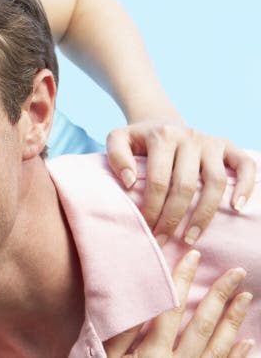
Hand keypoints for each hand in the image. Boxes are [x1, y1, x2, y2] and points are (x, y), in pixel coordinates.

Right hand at [104, 250, 254, 356]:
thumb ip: (118, 335)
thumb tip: (133, 301)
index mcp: (152, 354)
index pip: (170, 308)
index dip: (182, 281)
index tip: (193, 257)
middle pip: (202, 324)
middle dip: (219, 296)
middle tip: (236, 272)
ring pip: (219, 347)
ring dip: (234, 321)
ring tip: (246, 297)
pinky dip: (238, 357)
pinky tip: (248, 343)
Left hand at [106, 121, 255, 244]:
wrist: (161, 122)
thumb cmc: (138, 140)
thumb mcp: (118, 139)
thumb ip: (116, 156)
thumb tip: (130, 182)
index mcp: (162, 136)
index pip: (158, 180)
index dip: (152, 208)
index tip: (146, 230)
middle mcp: (189, 137)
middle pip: (185, 185)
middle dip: (173, 218)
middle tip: (163, 241)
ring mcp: (210, 142)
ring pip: (215, 181)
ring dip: (204, 214)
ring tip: (190, 238)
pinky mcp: (227, 146)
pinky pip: (245, 165)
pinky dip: (246, 186)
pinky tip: (236, 209)